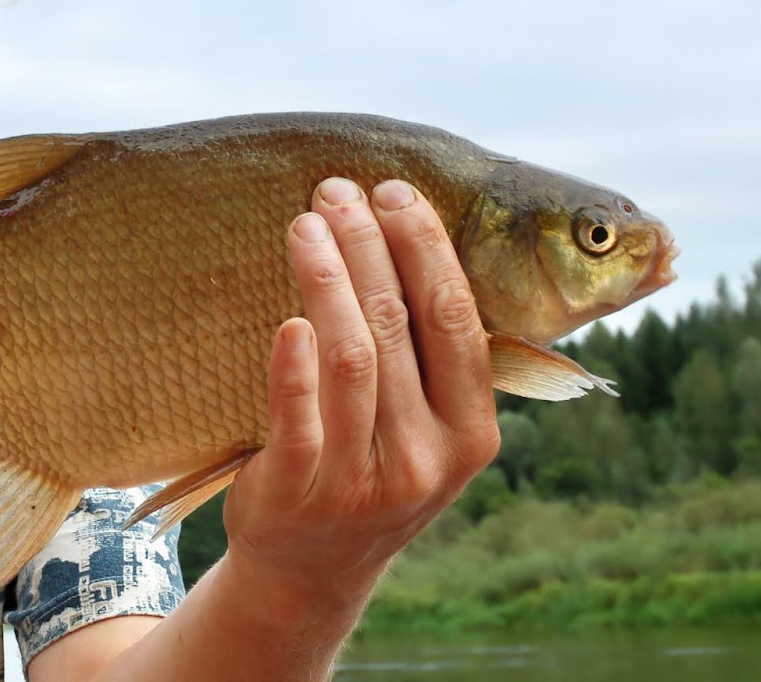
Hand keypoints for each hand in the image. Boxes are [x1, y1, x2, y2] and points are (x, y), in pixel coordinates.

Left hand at [222, 178, 500, 605]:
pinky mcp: (297, 495)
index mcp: (472, 435)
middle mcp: (426, 460)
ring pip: (352, 359)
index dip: (426, 248)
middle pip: (399, 327)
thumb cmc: (370, 468)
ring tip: (304, 226)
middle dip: (367, 246)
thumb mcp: (427, 430)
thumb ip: (433, 359)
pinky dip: (293, 365)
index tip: (395, 192)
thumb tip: (412, 233)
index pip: (455, 320)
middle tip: (335, 191)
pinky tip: (288, 318)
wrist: (310, 569)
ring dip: (327, 279)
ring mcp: (362, 482)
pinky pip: (296, 418)